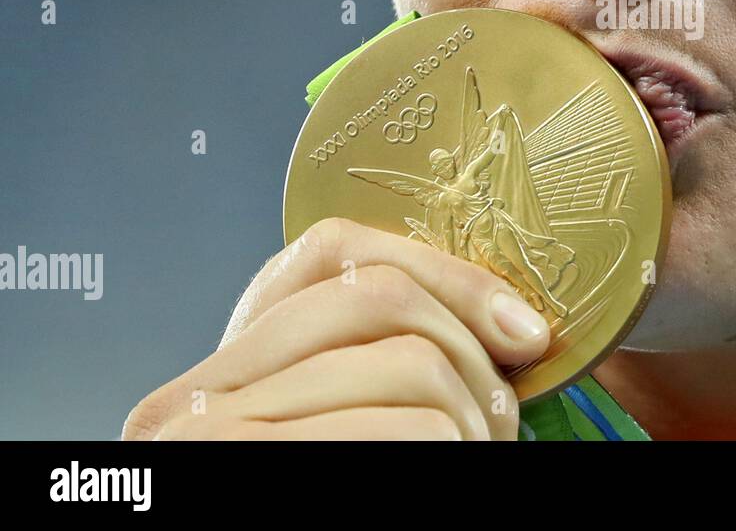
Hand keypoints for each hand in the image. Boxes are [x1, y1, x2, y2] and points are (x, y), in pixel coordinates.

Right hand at [122, 217, 550, 439]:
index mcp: (222, 367)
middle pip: (379, 297)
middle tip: (495, 429)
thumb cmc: (338, 501)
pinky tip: (447, 478)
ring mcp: (205, 437)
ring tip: (470, 458)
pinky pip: (412, 429)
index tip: (528, 332)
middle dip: (468, 356)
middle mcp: (189, 393)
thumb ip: (383, 364)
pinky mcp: (240, 466)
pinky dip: (457, 451)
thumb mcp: (350, 427)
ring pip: (408, 362)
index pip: (337, 251)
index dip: (449, 277)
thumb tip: (516, 328)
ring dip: (474, 418)